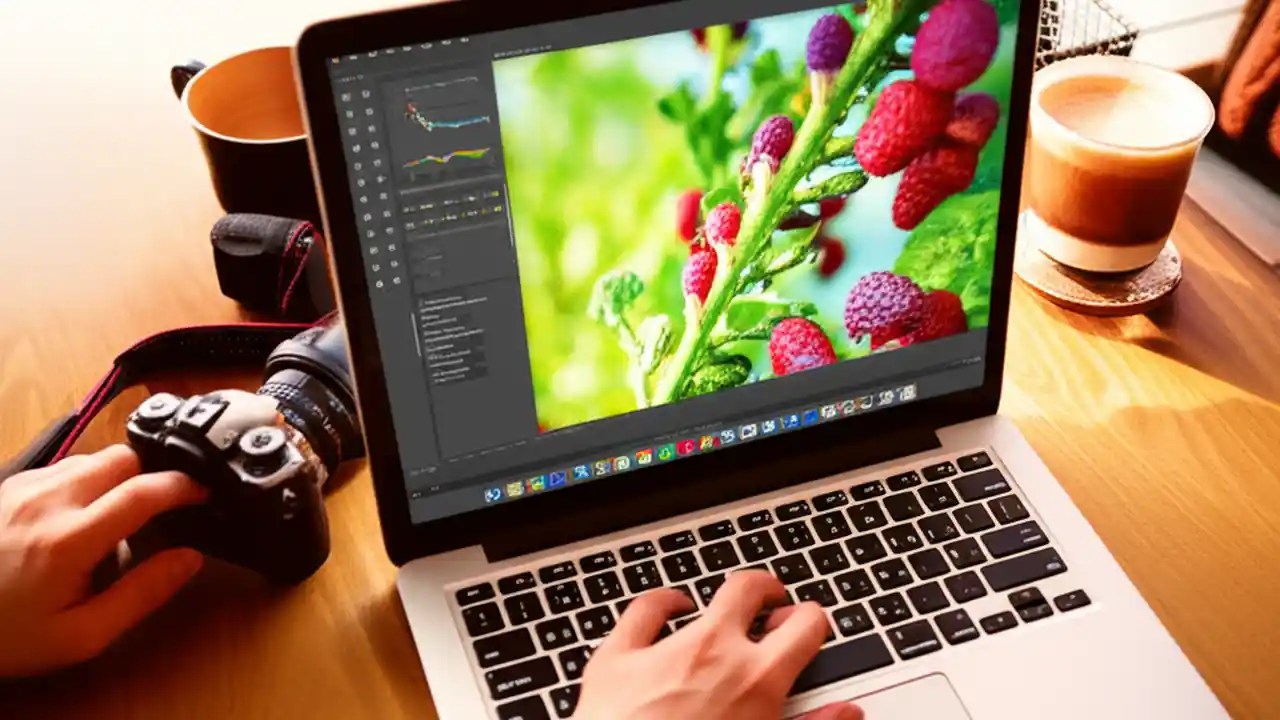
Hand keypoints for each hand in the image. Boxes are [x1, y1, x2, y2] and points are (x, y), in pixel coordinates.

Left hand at [0, 445, 206, 676]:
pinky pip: (63, 467)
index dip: (184, 487)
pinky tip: (80, 515)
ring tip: (117, 515)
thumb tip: (190, 557)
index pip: (144, 492)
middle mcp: (47, 501)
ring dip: (117, 478)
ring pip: (92, 458)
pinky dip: (85, 482)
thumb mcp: (82, 635)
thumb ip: (142, 594)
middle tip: (161, 507)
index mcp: (70, 540)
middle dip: (151, 476)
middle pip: (122, 459)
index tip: (205, 492)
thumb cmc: (10, 636)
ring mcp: (23, 488)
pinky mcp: (8, 486)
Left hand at [574, 571, 863, 719]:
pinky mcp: (619, 657)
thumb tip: (847, 713)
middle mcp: (715, 653)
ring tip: (724, 610)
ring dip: (718, 602)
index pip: (805, 625)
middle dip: (766, 590)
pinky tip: (669, 606)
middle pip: (750, 592)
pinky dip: (661, 603)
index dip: (812, 620)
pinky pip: (644, 610)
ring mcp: (664, 649)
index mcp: (758, 682)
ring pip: (701, 599)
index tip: (808, 625)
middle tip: (770, 601)